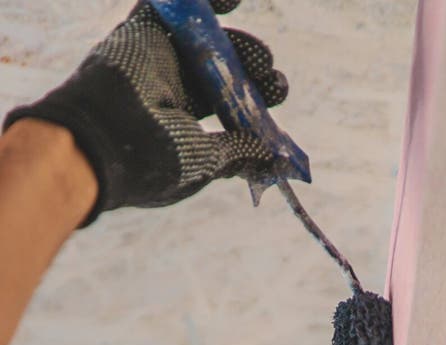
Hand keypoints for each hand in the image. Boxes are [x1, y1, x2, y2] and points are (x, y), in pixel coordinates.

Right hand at [2, 1, 288, 225]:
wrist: (105, 139)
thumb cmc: (154, 160)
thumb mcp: (202, 163)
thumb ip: (235, 153)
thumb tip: (269, 155)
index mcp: (181, 125)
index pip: (223, 107)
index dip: (252, 100)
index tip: (276, 95)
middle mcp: (169, 91)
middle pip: (218, 73)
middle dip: (250, 72)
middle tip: (272, 77)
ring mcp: (156, 60)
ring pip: (202, 41)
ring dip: (237, 44)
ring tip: (261, 57)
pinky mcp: (142, 32)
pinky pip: (171, 6)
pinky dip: (205, 2)